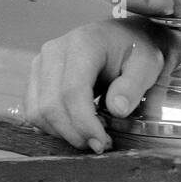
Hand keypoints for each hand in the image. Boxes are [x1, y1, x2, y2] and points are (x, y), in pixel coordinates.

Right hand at [24, 18, 180, 151]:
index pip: (72, 91)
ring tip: (91, 135)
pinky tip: (77, 128)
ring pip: (37, 111)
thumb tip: (117, 109)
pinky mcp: (36, 76)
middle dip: (74, 133)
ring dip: (63, 132)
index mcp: (83, 44)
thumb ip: (133, 86)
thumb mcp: (147, 64)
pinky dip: (53, 126)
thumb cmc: (136, 50)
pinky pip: (33, 110)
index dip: (84, 123)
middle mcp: (54, 51)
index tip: (101, 143)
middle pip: (50, 105)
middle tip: (100, 145)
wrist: (124, 36)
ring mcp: (40, 63)